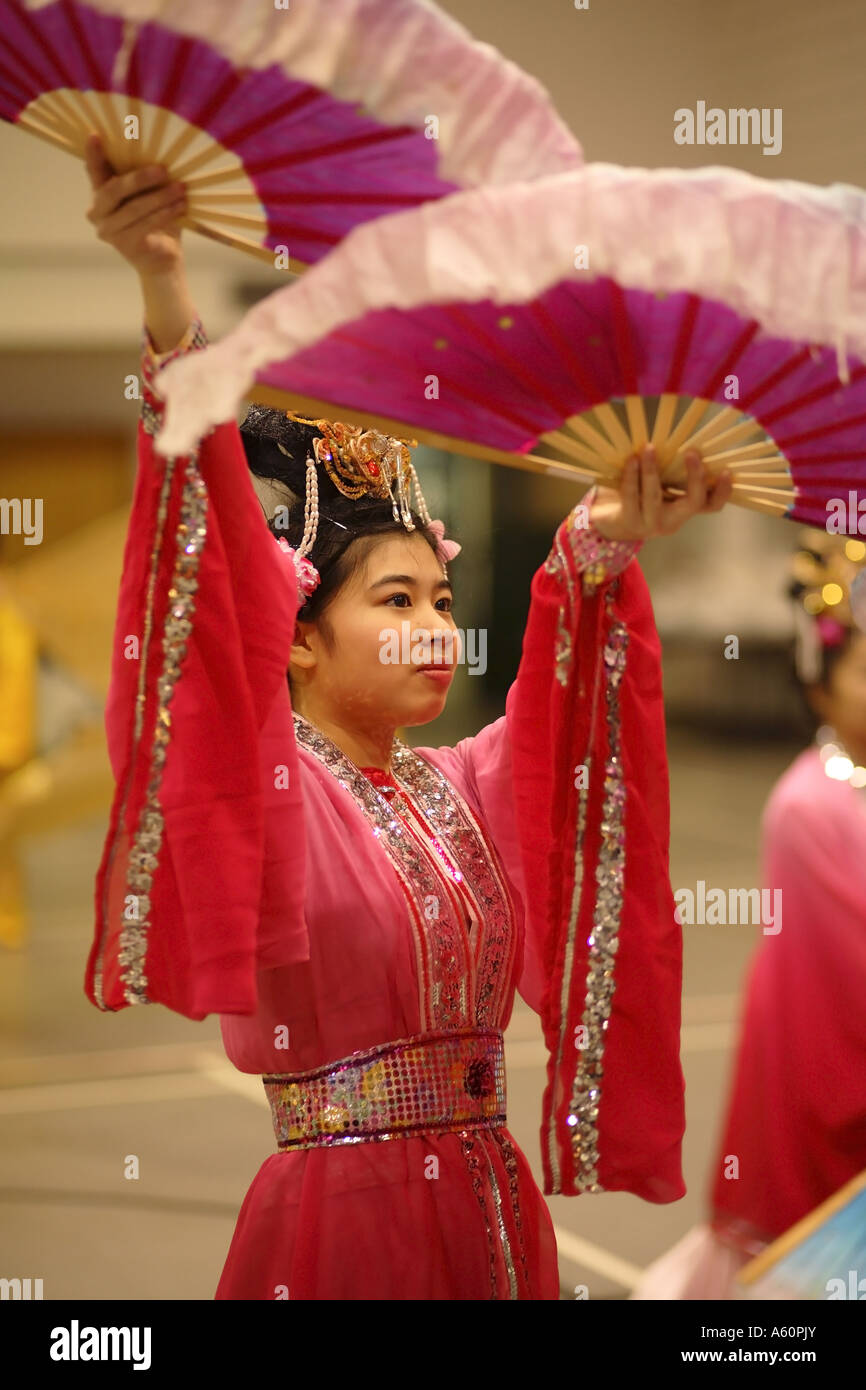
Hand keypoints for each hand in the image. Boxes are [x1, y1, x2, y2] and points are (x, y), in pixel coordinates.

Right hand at [84, 132, 186, 275]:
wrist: (161, 258)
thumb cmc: (153, 219)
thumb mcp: (147, 193)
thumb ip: (141, 177)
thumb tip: (156, 152)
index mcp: (99, 193)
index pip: (94, 171)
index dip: (93, 155)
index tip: (95, 136)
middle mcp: (96, 211)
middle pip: (113, 189)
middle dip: (140, 178)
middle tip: (163, 169)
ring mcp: (107, 230)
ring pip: (133, 208)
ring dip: (160, 197)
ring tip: (181, 188)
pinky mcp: (123, 245)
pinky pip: (144, 225)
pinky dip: (164, 214)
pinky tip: (180, 206)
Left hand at [589, 445, 732, 540]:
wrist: (609, 524)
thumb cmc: (639, 497)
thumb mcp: (660, 485)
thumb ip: (672, 472)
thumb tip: (680, 439)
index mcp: (684, 511)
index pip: (711, 505)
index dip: (722, 491)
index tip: (726, 470)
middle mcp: (672, 522)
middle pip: (693, 503)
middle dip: (695, 477)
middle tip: (692, 452)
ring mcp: (651, 525)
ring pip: (655, 497)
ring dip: (652, 470)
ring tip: (649, 447)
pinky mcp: (630, 522)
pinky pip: (631, 496)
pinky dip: (631, 476)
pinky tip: (632, 460)